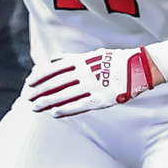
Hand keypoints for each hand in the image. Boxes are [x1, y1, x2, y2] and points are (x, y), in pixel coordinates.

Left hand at [28, 47, 157, 117]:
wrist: (139, 67)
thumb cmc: (115, 60)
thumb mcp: (92, 54)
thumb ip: (72, 58)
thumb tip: (53, 58)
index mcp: (82, 60)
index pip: (54, 68)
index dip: (40, 76)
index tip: (29, 82)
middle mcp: (85, 72)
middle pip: (56, 82)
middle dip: (40, 91)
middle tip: (27, 97)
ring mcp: (93, 85)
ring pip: (64, 95)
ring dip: (48, 102)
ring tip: (35, 107)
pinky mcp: (101, 98)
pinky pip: (80, 105)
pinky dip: (65, 110)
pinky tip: (54, 114)